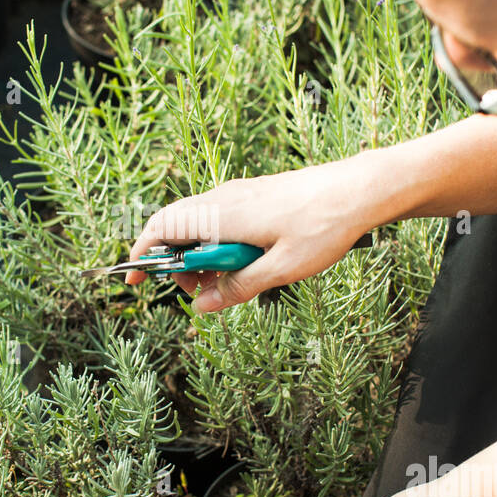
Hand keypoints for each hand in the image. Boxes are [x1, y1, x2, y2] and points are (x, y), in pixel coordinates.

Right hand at [127, 159, 380, 311]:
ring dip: (199, 255)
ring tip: (225, 282)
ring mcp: (239, 193)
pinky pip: (219, 218)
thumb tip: (202, 306)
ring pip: (198, 223)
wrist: (360, 189)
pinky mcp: (253, 195)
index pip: (162, 228)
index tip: (136, 278)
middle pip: (174, 226)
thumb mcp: (282, 269)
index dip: (142, 253)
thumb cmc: (324, 226)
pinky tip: (243, 262)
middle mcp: (224, 198)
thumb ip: (237, 287)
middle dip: (174, 262)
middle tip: (197, 292)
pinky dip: (217, 243)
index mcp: (223, 214)